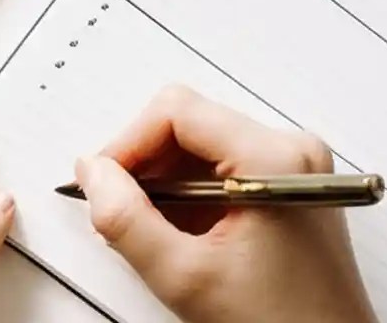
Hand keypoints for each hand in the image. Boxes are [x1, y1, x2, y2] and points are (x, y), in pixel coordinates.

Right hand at [76, 86, 377, 322]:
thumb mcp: (184, 276)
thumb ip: (125, 219)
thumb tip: (93, 173)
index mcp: (274, 160)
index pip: (177, 111)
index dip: (127, 143)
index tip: (102, 181)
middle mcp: (291, 151)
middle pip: (188, 125)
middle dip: (143, 165)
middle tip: (117, 211)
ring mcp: (294, 167)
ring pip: (200, 147)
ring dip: (163, 184)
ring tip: (148, 232)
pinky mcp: (288, 185)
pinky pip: (221, 168)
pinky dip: (188, 196)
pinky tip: (177, 234)